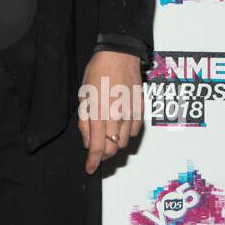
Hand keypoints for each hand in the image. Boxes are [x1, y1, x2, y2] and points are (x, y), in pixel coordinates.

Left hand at [77, 49, 144, 173]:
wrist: (120, 55)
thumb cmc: (97, 72)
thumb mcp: (83, 95)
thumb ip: (85, 121)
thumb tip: (87, 142)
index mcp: (99, 112)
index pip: (97, 146)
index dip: (93, 162)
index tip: (90, 169)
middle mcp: (116, 116)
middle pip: (111, 148)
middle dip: (102, 154)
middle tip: (96, 150)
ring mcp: (130, 113)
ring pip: (124, 142)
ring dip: (114, 144)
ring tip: (106, 135)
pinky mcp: (140, 109)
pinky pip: (135, 132)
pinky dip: (126, 135)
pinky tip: (119, 126)